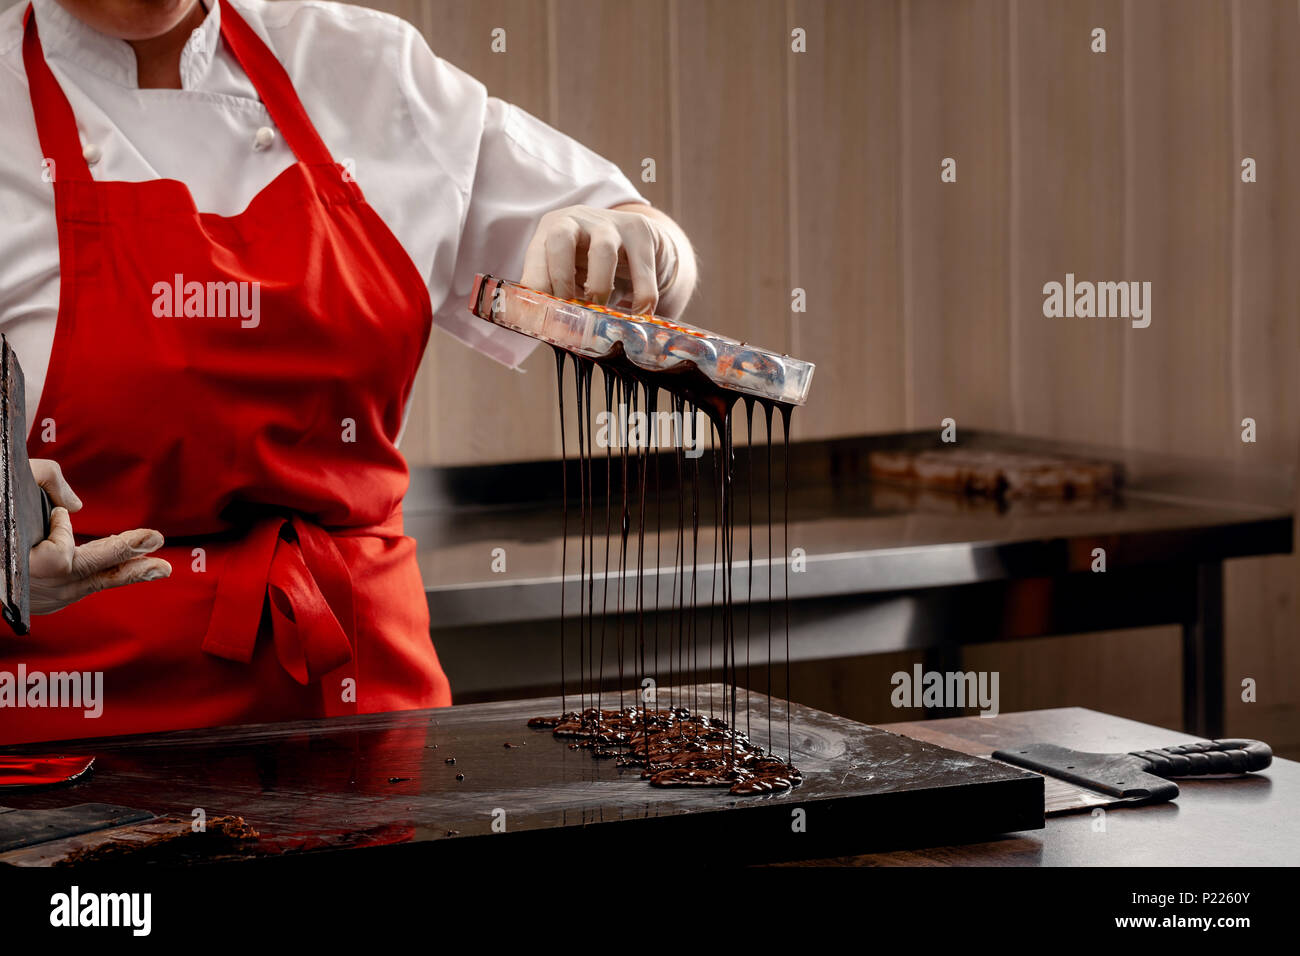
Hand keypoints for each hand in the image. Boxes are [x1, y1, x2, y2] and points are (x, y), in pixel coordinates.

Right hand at [27, 460, 170, 614]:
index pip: (59, 553)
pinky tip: (139, 569)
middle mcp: (35, 587)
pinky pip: (83, 588)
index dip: (61, 530)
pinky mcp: (45, 604)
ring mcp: (41, 599)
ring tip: (161, 566)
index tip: (61, 516)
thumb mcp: (14, 481)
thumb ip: (47, 481)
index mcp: (25, 566)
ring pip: (92, 584)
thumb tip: (77, 509)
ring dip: (128, 573)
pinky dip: (107, 577)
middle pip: (89, 572)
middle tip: (156, 539)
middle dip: (125, 556)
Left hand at [520, 204, 681, 315]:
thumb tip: (545, 331)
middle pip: (560, 238)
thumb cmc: (594, 265)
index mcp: (551, 230)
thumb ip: (557, 296)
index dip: (536, 289)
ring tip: (602, 314)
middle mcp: (577, 220)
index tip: (542, 318)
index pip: (535, 256)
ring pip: (603, 250)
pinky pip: (641, 267)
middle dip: (561, 278)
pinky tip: (640, 315)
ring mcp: (610, 223)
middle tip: (570, 310)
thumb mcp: (571, 275)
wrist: (640, 240)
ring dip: (599, 287)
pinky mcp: (640, 230)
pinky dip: (642, 297)